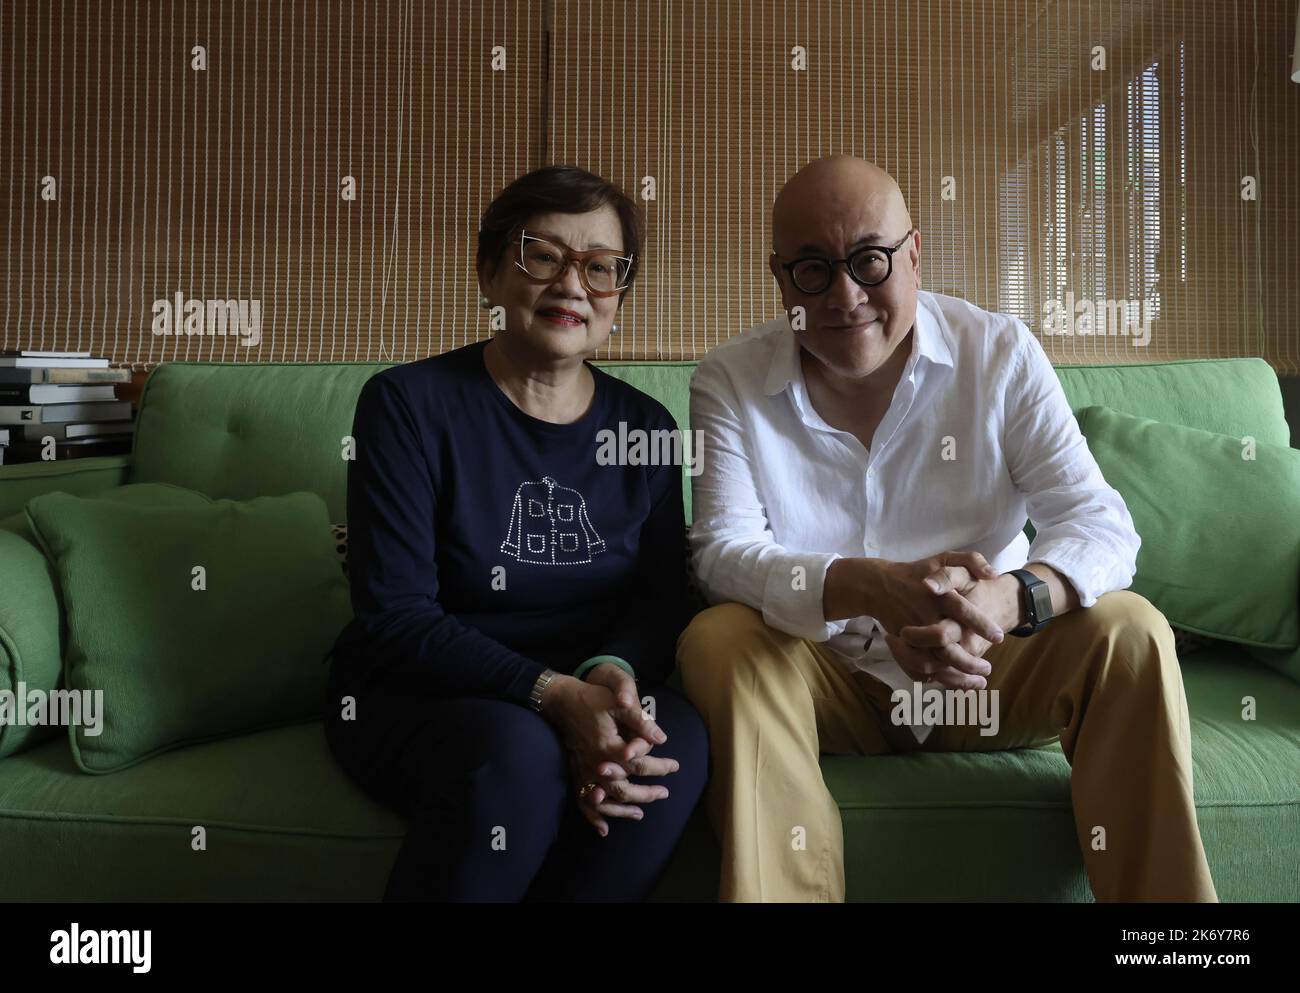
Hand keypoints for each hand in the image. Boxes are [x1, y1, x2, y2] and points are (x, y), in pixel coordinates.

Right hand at [542, 667, 676, 836]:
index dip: (660, 767)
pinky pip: (583, 801)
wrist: (562, 700)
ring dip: (623, 810)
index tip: (675, 766)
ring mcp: (583, 771)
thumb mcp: (618, 704)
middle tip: (665, 793)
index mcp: (608, 747)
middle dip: (646, 795)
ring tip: (640, 813)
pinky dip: (593, 817)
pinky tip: (604, 829)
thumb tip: (662, 738)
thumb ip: (640, 721)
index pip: (640, 765)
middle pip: (624, 789)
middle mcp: (595, 764)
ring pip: (606, 800)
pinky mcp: (575, 773)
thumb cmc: (593, 699)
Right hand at [861, 550, 1002, 682]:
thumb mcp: (945, 558)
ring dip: (957, 677)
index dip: (980, 624)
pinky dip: (937, 678)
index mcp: (938, 595)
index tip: (999, 637)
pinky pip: (919, 669)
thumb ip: (972, 561)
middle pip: (946, 646)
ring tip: (978, 682)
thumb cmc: (919, 572)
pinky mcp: (904, 646)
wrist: (881, 585)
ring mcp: (912, 634)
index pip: (961, 610)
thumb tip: (994, 575)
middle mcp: (925, 616)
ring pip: (934, 663)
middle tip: (988, 669)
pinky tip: (956, 682)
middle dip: (969, 663)